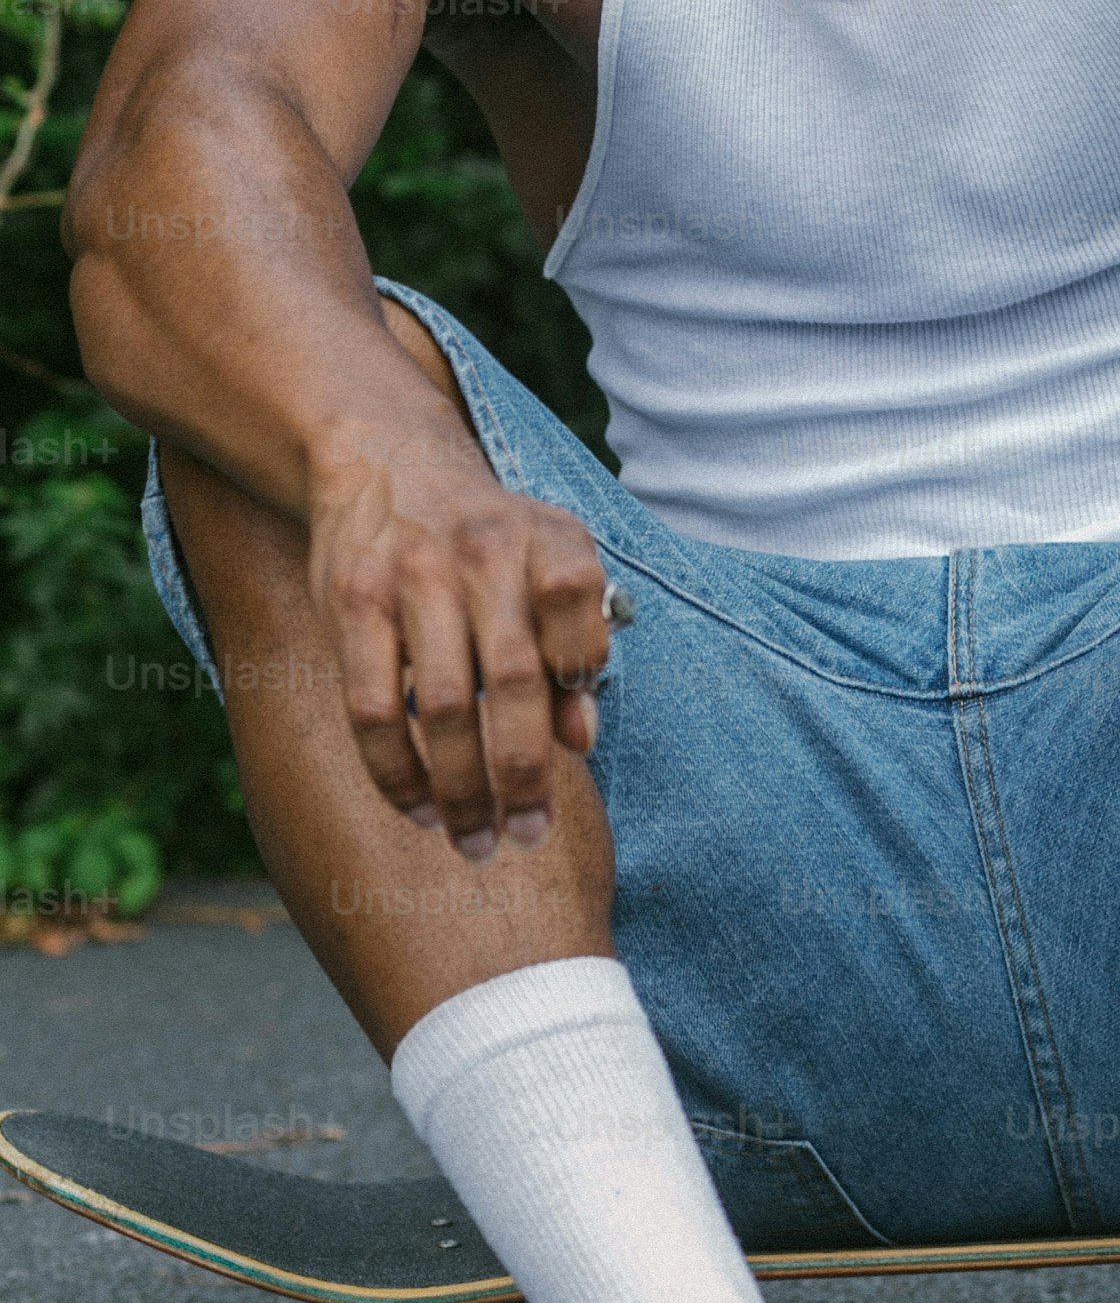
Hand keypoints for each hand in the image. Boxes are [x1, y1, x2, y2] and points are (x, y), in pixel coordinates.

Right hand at [306, 454, 610, 855]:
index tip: (573, 738)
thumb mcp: (549, 561)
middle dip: (524, 774)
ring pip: (445, 706)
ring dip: (461, 790)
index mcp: (549, 539)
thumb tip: (582, 738)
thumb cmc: (489, 538)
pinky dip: (397, 771)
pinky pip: (374, 707)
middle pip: (514, 679)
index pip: (580, 609)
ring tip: (475, 841)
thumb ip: (574, 644)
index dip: (580, 674)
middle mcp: (486, 553)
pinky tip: (416, 808)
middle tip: (527, 836)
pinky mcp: (354, 602)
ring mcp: (415, 577)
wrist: (387, 461)